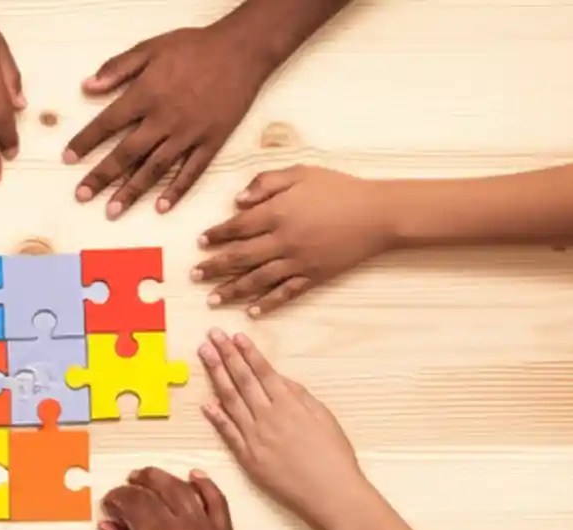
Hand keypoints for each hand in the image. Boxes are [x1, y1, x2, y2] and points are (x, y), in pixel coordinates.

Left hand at [64, 20, 273, 218]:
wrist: (241, 51)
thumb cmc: (194, 47)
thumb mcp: (150, 47)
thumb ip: (117, 68)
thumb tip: (86, 86)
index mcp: (146, 95)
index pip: (107, 123)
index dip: (86, 141)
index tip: (67, 158)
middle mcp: (164, 119)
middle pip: (127, 153)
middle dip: (102, 176)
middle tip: (82, 195)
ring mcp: (189, 134)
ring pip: (155, 168)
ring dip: (132, 191)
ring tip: (112, 211)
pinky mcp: (211, 142)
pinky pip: (191, 171)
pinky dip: (176, 190)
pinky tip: (161, 208)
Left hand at [197, 166, 394, 315]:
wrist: (377, 213)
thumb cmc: (339, 188)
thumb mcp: (300, 173)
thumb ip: (265, 183)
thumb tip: (236, 201)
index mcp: (276, 213)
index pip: (237, 227)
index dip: (216, 235)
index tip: (201, 242)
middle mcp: (282, 241)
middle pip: (239, 258)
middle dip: (214, 267)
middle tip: (194, 275)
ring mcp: (298, 262)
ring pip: (257, 280)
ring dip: (232, 291)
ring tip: (213, 300)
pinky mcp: (313, 276)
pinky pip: (286, 294)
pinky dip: (268, 304)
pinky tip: (252, 312)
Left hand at [197, 329, 377, 529]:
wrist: (331, 494)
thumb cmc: (335, 456)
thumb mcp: (324, 417)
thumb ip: (300, 396)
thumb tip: (280, 379)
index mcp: (289, 405)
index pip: (263, 371)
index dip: (247, 352)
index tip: (235, 335)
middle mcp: (269, 417)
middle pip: (242, 380)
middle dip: (225, 355)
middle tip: (211, 335)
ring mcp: (255, 438)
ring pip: (230, 400)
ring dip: (215, 376)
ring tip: (205, 356)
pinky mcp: (248, 458)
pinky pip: (228, 433)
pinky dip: (216, 417)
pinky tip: (206, 402)